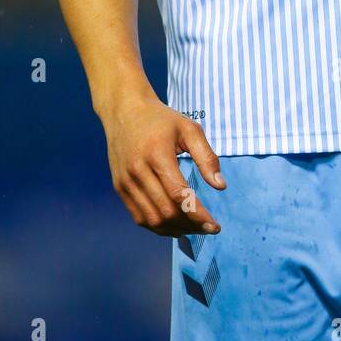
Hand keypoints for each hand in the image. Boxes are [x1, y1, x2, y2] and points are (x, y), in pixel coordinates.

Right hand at [101, 93, 225, 236]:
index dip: (198, 214)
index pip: (179, 195)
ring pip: (152, 219)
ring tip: (194, 229)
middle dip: (191, 225)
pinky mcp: (120, 187)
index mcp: (157, 154)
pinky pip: (139, 217)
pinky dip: (158, 227)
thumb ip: (207, 157)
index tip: (215, 226)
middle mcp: (138, 171)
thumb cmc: (161, 119)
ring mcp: (126, 181)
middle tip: (209, 228)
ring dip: (176, 230)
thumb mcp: (189, 129)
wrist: (124, 111)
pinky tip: (175, 226)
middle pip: (166, 211)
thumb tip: (221, 186)